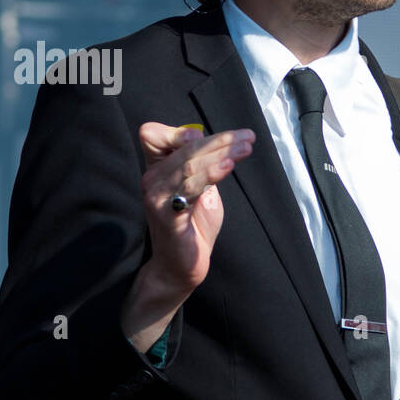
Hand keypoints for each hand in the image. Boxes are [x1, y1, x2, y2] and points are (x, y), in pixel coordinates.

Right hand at [136, 123, 254, 294]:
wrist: (179, 267)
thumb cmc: (193, 227)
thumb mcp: (200, 190)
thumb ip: (203, 168)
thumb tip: (217, 142)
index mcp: (157, 170)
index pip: (153, 134)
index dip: (182, 132)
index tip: (218, 140)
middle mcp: (151, 179)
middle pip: (184, 147)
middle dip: (220, 139)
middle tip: (248, 136)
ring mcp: (156, 196)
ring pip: (190, 164)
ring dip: (221, 152)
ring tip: (246, 148)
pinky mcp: (166, 214)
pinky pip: (190, 187)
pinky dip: (211, 173)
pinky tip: (229, 166)